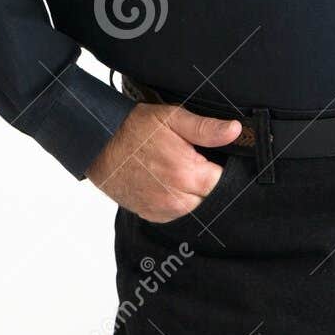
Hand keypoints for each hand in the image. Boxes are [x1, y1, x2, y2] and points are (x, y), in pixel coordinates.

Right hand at [85, 102, 242, 221]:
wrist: (99, 145)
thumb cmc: (135, 129)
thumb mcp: (172, 118)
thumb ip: (207, 128)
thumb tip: (236, 130)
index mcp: (187, 173)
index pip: (225, 182)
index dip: (224, 170)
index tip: (216, 159)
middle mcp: (177, 198)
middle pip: (212, 198)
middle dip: (209, 182)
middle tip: (197, 163)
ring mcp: (163, 210)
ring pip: (196, 208)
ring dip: (195, 194)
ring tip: (183, 171)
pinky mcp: (152, 215)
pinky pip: (178, 214)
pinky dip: (180, 202)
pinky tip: (171, 184)